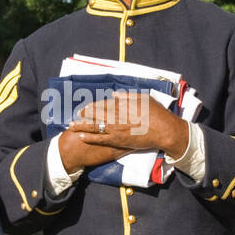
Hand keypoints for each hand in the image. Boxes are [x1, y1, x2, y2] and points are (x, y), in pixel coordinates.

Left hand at [68, 91, 188, 158]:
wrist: (163, 130)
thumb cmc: (156, 113)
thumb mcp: (143, 98)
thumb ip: (127, 96)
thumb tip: (114, 94)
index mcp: (121, 104)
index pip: (102, 103)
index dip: (93, 105)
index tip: (87, 106)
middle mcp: (116, 115)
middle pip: (95, 113)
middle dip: (84, 113)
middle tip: (77, 114)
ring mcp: (115, 128)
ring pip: (94, 126)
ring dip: (81, 125)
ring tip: (71, 125)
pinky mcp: (117, 140)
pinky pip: (100, 139)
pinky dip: (89, 137)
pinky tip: (81, 136)